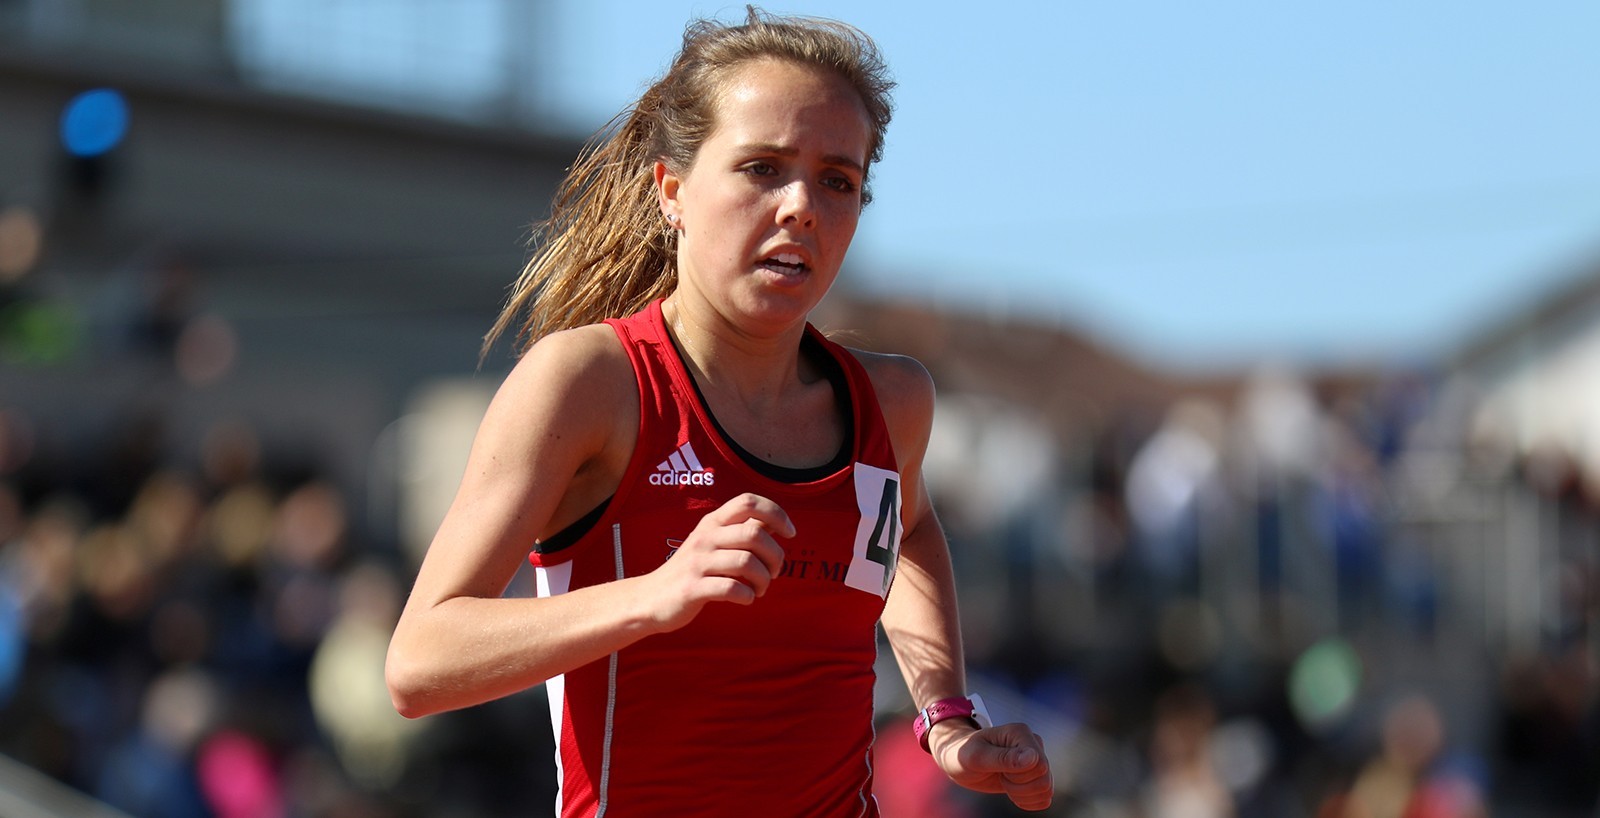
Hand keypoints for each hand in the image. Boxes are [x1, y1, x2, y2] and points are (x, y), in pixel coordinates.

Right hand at [640, 493, 792, 631]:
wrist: (651, 598)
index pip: (748, 502)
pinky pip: (731, 588)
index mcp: (712, 522)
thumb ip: (740, 532)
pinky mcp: (692, 588)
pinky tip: (746, 598)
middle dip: (776, 556)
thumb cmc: (692, 570)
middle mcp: (705, 537)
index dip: (776, 513)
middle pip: (755, 534)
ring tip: (760, 589)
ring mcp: (697, 562)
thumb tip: (773, 524)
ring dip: (764, 579)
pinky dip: (748, 595)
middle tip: (775, 572)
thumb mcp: (713, 543)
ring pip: (747, 562)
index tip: (789, 533)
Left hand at [930, 721, 1053, 810]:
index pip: (1039, 765)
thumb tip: (1033, 758)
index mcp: (1021, 733)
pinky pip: (1045, 798)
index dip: (1019, 776)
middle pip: (1044, 780)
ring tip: (1004, 781)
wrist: (959, 760)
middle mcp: (1033, 745)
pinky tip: (1012, 791)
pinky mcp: (1035, 776)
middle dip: (1018, 786)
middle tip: (999, 775)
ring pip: (1046, 790)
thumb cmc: (963, 753)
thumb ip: (1004, 758)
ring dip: (1022, 794)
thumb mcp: (977, 756)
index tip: (999, 769)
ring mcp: (1036, 760)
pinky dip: (1027, 801)